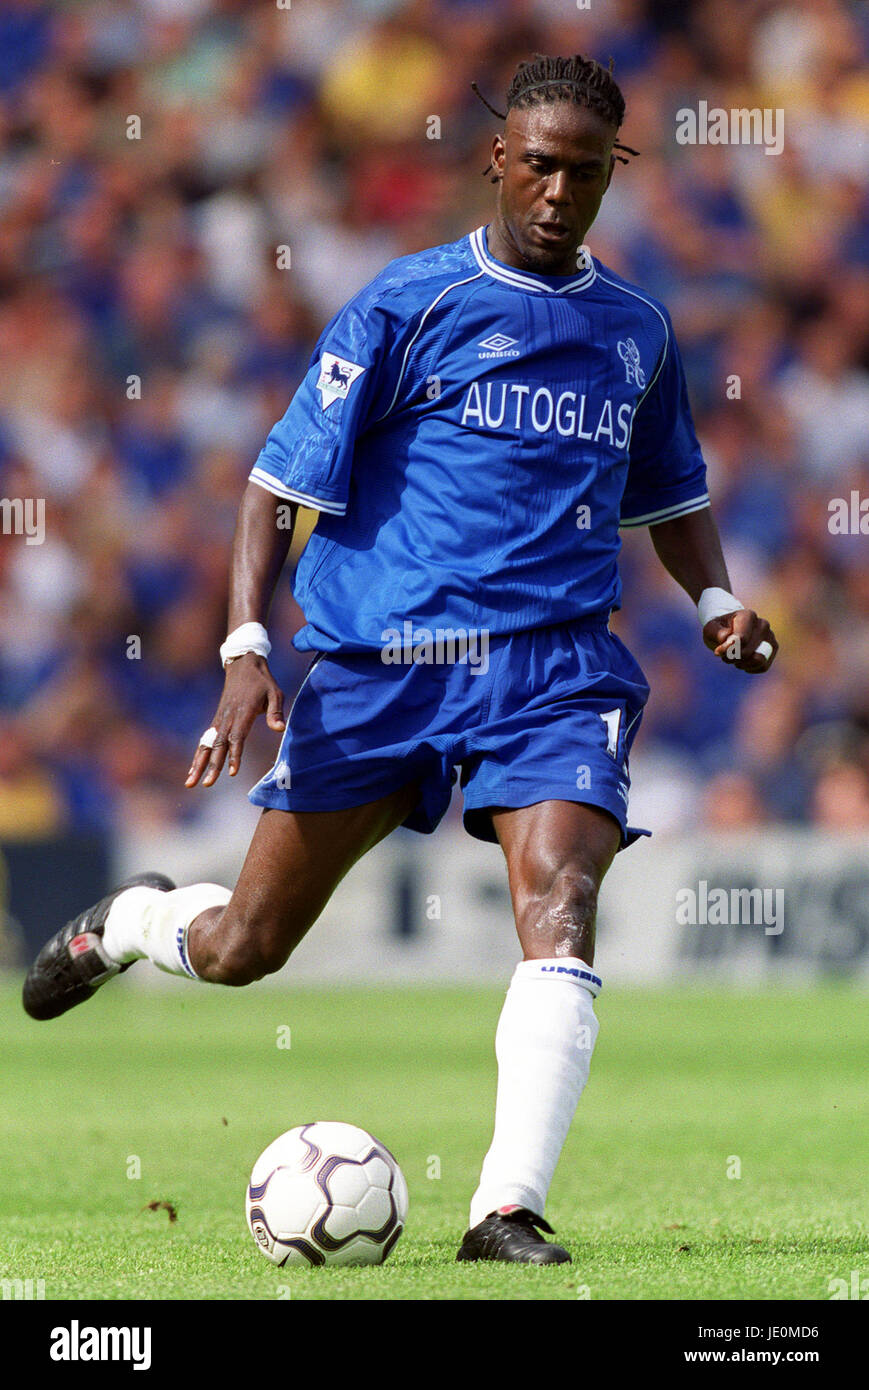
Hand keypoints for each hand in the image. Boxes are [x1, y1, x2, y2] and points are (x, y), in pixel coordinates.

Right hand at [185, 653, 284, 787]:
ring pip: (207, 745)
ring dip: (199, 764)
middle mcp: (228, 717)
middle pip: (218, 746)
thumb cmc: (262, 681)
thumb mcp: (275, 692)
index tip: (232, 772)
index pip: (237, 737)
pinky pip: (205, 740)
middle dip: (212, 766)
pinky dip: (199, 755)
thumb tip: (279, 729)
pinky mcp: (216, 720)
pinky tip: (193, 769)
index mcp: (243, 712)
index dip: (234, 755)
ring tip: (190, 782)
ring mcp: (220, 719)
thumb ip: (276, 711)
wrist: (243, 664)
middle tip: (207, 784)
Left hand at [703, 609, 777, 672]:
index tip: (718, 651)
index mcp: (748, 615)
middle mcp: (763, 624)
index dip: (728, 650)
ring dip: (742, 664)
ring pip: (759, 660)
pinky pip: (763, 666)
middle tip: (725, 655)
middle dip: (732, 658)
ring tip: (734, 659)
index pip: (741, 639)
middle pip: (747, 652)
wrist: (730, 630)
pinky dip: (750, 668)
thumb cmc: (720, 629)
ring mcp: (770, 637)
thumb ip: (717, 633)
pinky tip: (742, 662)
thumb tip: (727, 638)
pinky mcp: (773, 649)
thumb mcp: (711, 629)